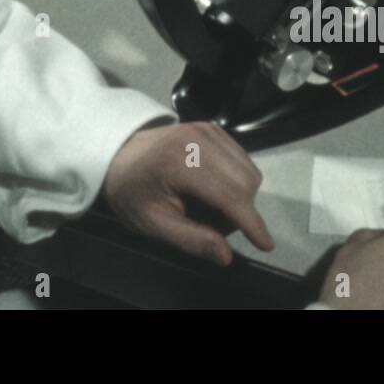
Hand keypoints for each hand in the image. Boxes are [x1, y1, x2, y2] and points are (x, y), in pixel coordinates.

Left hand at [101, 122, 274, 265]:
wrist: (118, 154)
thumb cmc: (132, 192)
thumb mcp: (151, 223)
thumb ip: (190, 240)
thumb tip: (226, 256)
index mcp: (180, 162)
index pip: (229, 195)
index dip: (250, 222)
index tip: (266, 245)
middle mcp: (199, 139)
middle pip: (246, 182)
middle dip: (240, 211)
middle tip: (211, 224)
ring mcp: (209, 130)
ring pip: (249, 171)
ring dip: (241, 196)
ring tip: (208, 205)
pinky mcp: (215, 128)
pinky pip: (243, 159)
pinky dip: (236, 180)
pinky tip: (212, 187)